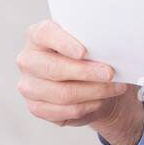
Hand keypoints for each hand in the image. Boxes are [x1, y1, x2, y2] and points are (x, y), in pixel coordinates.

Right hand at [15, 20, 143, 144]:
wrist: (86, 82)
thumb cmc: (87, 57)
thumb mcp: (90, 44)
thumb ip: (93, 43)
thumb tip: (111, 50)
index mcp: (37, 36)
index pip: (45, 34)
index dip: (63, 43)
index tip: (83, 52)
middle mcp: (28, 60)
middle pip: (54, 68)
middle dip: (86, 72)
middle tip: (110, 73)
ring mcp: (29, 85)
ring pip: (62, 93)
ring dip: (93, 92)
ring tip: (114, 88)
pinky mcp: (36, 107)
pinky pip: (64, 111)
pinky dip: (87, 106)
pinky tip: (100, 100)